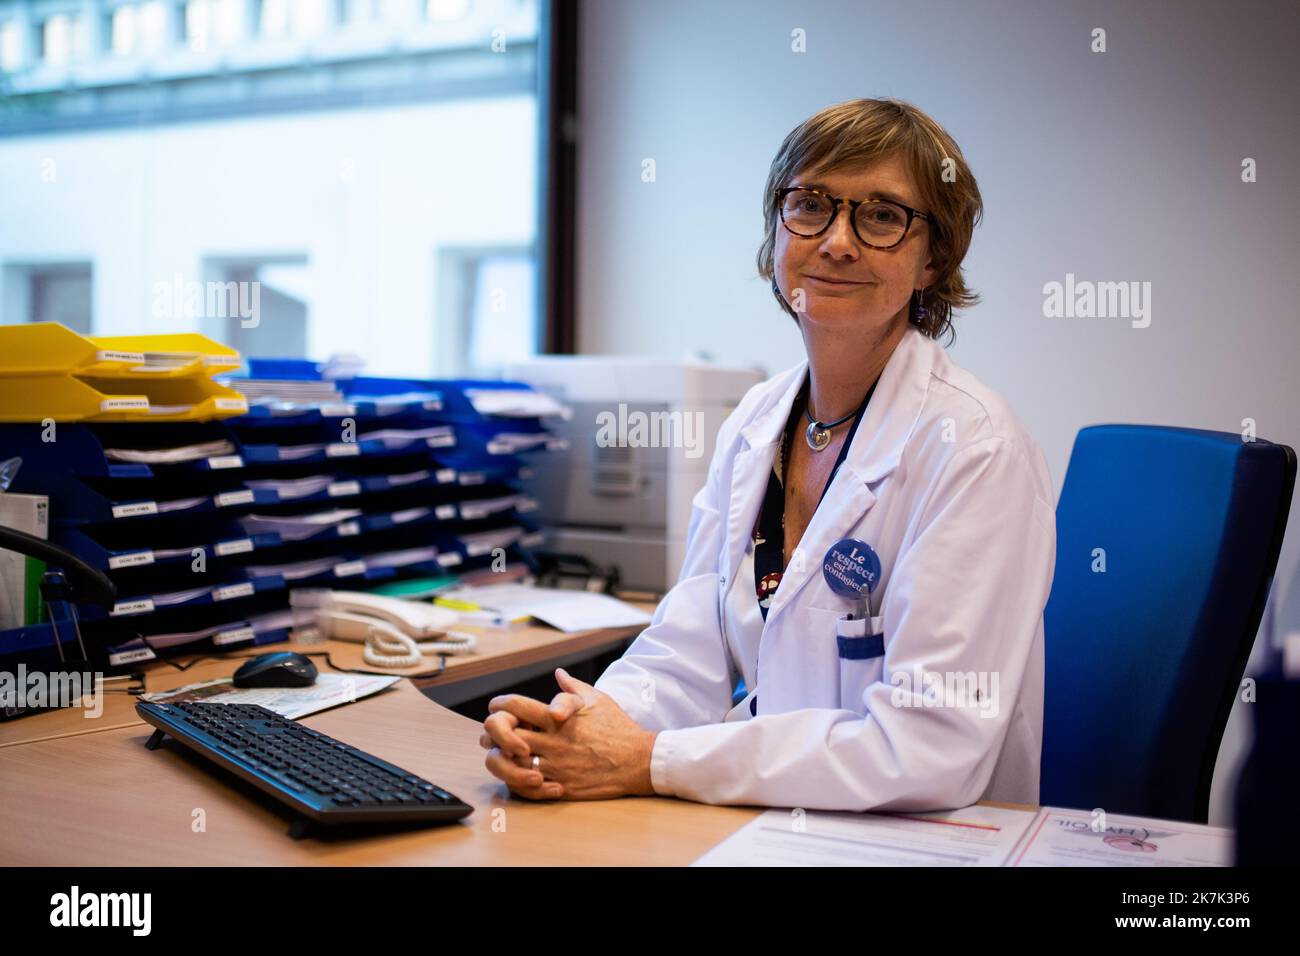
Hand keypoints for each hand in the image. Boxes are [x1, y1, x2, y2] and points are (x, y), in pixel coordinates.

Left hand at [480, 668, 657, 799]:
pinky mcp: (560, 786)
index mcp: (558, 718)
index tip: (497, 706)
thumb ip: (572, 688)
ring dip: (501, 758)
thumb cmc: (618, 727)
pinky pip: (525, 787)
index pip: (515, 706)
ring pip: (509, 764)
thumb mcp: (598, 699)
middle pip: (503, 735)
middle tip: (492, 732)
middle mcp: (552, 741)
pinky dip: (516, 780)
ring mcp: (555, 766)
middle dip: (492, 732)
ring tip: (504, 753)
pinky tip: (519, 772)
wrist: (638, 760)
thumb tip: (559, 674)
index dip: (499, 704)